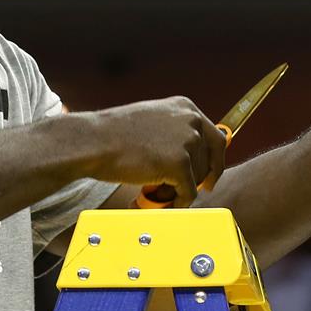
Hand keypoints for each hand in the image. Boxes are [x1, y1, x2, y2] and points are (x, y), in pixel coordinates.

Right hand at [82, 97, 227, 206]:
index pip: (216, 138)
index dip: (214, 162)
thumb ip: (174, 131)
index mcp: (186, 107)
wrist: (94, 141)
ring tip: (158, 191)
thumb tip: (189, 153)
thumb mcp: (153, 120)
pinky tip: (163, 202)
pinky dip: (179, 202)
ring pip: (198, 178)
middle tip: (182, 191)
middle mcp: (191, 121)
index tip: (210, 178)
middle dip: (198, 179)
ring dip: (181, 189)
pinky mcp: (179, 163)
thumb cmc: (114, 134)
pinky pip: (189, 192)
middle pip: (210, 160)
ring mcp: (187, 141)